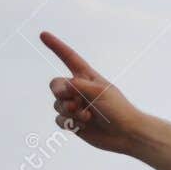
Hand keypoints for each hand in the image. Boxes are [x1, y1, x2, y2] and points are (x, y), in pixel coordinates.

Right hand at [42, 32, 147, 152]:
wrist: (127, 135)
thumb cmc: (119, 110)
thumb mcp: (99, 91)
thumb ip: (77, 85)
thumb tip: (60, 87)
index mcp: (87, 78)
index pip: (69, 58)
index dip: (56, 47)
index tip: (43, 34)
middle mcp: (80, 90)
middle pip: (55, 84)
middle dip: (59, 92)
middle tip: (74, 100)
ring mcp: (76, 106)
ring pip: (57, 104)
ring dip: (69, 110)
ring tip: (87, 115)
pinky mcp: (74, 122)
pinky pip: (59, 119)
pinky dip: (69, 122)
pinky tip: (83, 125)